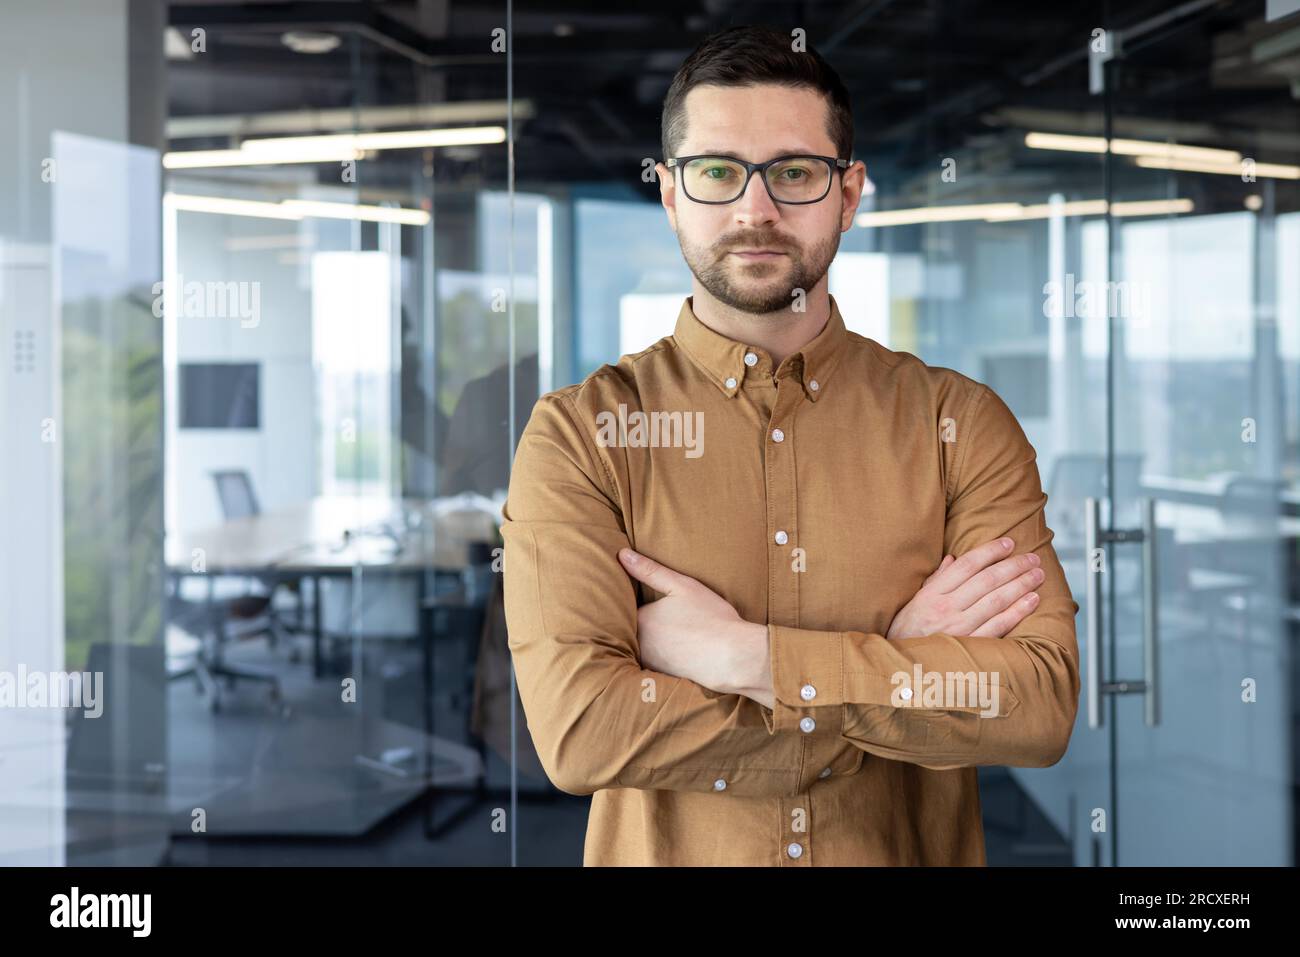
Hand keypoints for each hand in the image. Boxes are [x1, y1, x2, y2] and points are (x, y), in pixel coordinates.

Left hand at [617, 547, 768, 699]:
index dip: (638, 601)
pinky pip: (656, 661)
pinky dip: (663, 655)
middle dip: (644, 622)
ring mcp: (651, 663)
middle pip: (632, 628)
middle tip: (667, 616)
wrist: (734, 657)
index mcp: (641, 619)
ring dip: (652, 640)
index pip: (626, 607)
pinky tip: (680, 649)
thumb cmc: (710, 618)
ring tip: (673, 631)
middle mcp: (639, 644)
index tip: (651, 599)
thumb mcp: (682, 585)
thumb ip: (650, 570)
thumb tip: (622, 555)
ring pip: (644, 646)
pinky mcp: (663, 677)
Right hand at [887, 537, 1042, 640]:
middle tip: (1032, 558)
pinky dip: (1018, 611)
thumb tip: (953, 558)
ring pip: (996, 600)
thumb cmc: (908, 632)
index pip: (966, 565)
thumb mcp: (915, 601)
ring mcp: (959, 628)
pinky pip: (999, 626)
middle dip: (1013, 566)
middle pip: (986, 580)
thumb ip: (936, 580)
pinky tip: (1032, 600)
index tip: (1008, 543)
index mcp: (932, 594)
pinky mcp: (971, 646)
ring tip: (1037, 574)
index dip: (990, 551)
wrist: (901, 666)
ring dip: (1021, 584)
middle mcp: (945, 608)